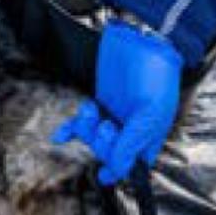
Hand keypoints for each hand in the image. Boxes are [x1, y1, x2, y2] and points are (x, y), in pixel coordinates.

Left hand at [51, 20, 181, 184]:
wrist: (145, 41)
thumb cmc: (156, 76)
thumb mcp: (149, 115)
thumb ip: (131, 144)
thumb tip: (114, 171)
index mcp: (149, 136)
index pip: (132, 166)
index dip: (118, 170)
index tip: (105, 173)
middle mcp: (130, 129)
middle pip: (108, 152)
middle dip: (102, 144)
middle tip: (105, 126)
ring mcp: (113, 115)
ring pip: (91, 137)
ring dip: (86, 129)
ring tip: (91, 109)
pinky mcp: (99, 101)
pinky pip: (80, 123)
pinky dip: (68, 130)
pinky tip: (59, 137)